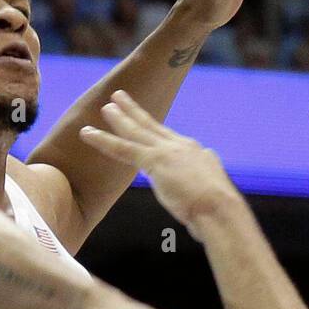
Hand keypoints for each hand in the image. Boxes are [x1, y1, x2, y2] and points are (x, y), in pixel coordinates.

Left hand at [80, 89, 238, 238]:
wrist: (221, 211)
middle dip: (134, 111)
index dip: (154, 129)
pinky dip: (103, 140)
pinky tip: (87, 133)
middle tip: (119, 97)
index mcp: (195, 153)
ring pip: (136, 131)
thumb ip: (207, 182)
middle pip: (152, 125)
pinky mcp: (155, 161)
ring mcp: (167, 152)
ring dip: (119, 117)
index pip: (169, 138)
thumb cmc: (220, 211)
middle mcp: (181, 146)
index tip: (143, 120)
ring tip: (105, 106)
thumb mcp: (215, 191)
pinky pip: (123, 148)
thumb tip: (209, 181)